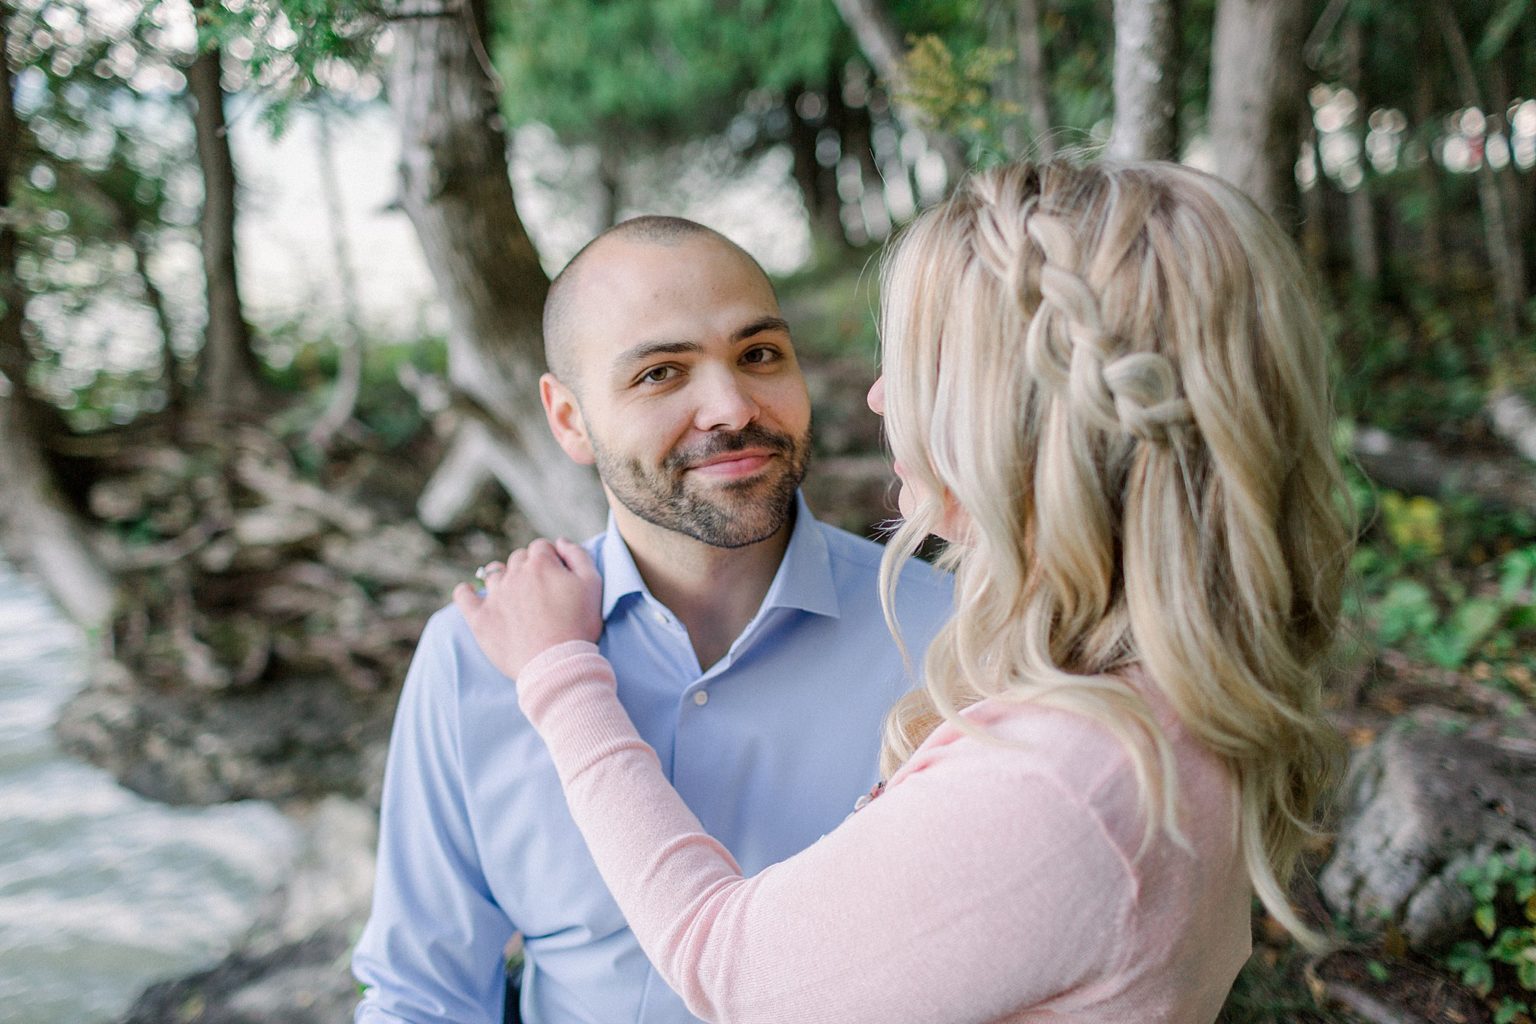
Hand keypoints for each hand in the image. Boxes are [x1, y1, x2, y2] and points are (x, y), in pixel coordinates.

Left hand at [452, 538, 601, 677]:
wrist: (556, 665)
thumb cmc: (578, 626)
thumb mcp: (592, 585)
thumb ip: (578, 556)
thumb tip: (561, 541)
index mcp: (541, 564)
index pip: (541, 547)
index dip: (551, 558)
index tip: (556, 574)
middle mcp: (515, 574)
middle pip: (518, 558)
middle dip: (528, 568)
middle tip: (540, 590)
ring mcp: (495, 596)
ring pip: (494, 574)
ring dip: (503, 578)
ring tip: (513, 595)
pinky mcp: (480, 618)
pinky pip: (463, 596)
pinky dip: (466, 592)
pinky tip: (469, 592)